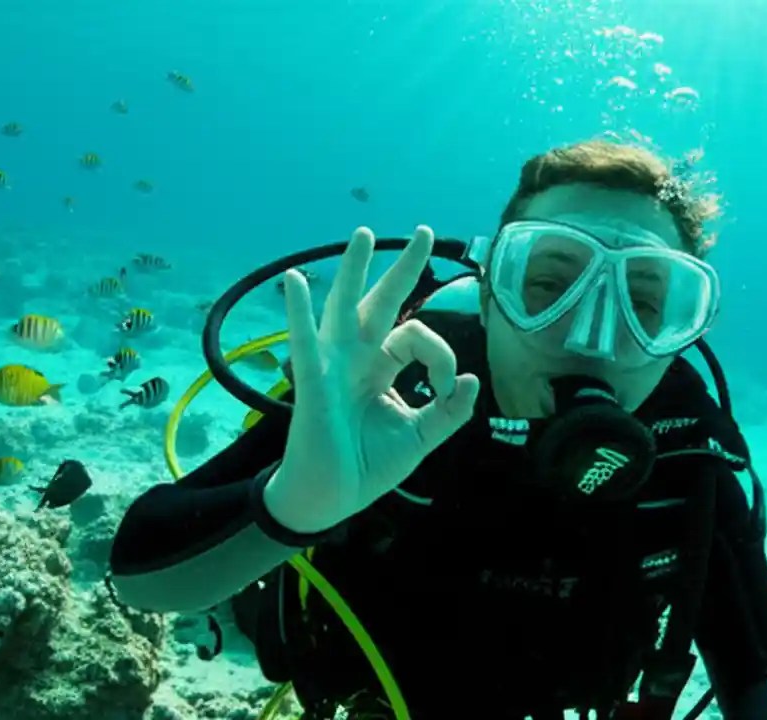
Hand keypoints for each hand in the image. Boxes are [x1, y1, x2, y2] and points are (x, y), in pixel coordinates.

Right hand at [262, 225, 479, 532]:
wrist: (332, 498)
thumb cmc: (367, 467)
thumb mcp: (420, 437)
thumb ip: (448, 412)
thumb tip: (471, 381)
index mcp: (382, 367)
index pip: (418, 338)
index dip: (442, 357)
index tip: (447, 389)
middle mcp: (358, 358)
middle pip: (383, 302)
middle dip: (403, 268)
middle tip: (422, 232)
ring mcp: (334, 365)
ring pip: (346, 308)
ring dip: (353, 271)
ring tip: (364, 235)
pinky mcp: (315, 382)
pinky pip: (305, 340)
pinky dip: (299, 310)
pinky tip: (295, 279)